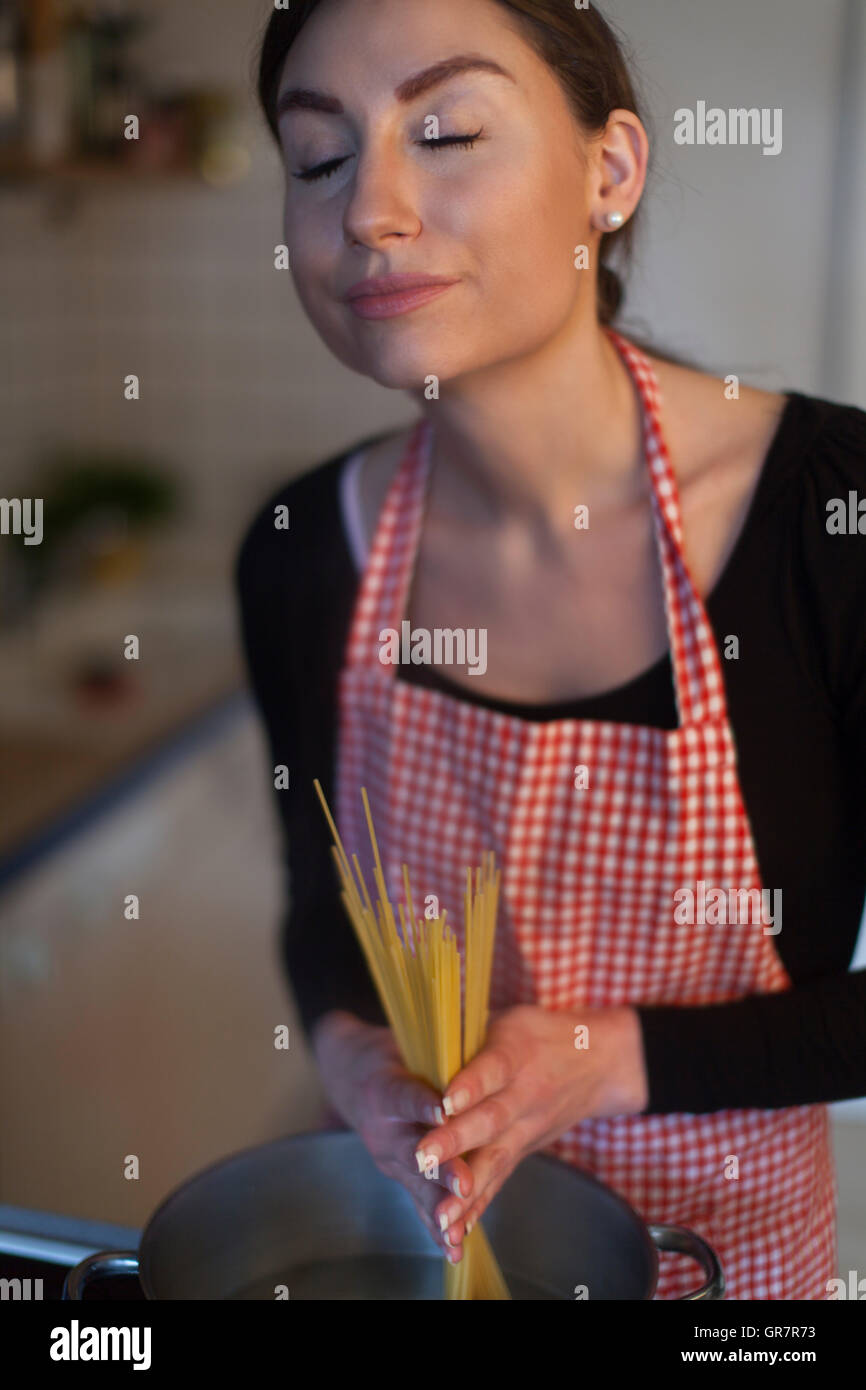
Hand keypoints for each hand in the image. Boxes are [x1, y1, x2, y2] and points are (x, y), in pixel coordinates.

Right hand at [310, 1010, 470, 1261]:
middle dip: (440, 1168)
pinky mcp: (399, 1176)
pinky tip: (452, 1247)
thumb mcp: (406, 1043)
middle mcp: (382, 1128)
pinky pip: (419, 1204)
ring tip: (458, 1226)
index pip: (404, 1095)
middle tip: (463, 1182)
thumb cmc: (390, 1052)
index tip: (443, 1110)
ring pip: (417, 1184)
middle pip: (412, 1150)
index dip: (423, 1103)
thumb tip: (472, 1037)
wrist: (351, 1075)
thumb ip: (435, 1052)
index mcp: (383, 1087)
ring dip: (439, 1204)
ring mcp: (389, 1158)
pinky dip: (436, 1227)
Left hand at [410, 1003, 648, 1261]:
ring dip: (466, 1192)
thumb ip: (469, 1029)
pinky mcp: (523, 1151)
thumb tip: (425, 1025)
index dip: (469, 1085)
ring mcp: (527, 1130)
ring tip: (440, 1217)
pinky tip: (455, 1234)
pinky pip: (498, 1181)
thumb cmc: (541, 1033)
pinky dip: (477, 1209)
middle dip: (455, 1142)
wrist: (598, 1062)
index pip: (491, 1070)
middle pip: (489, 1121)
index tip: (445, 1100)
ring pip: (493, 1161)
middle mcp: (524, 1096)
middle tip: (423, 1157)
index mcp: (516, 1055)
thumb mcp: (509, 1018)